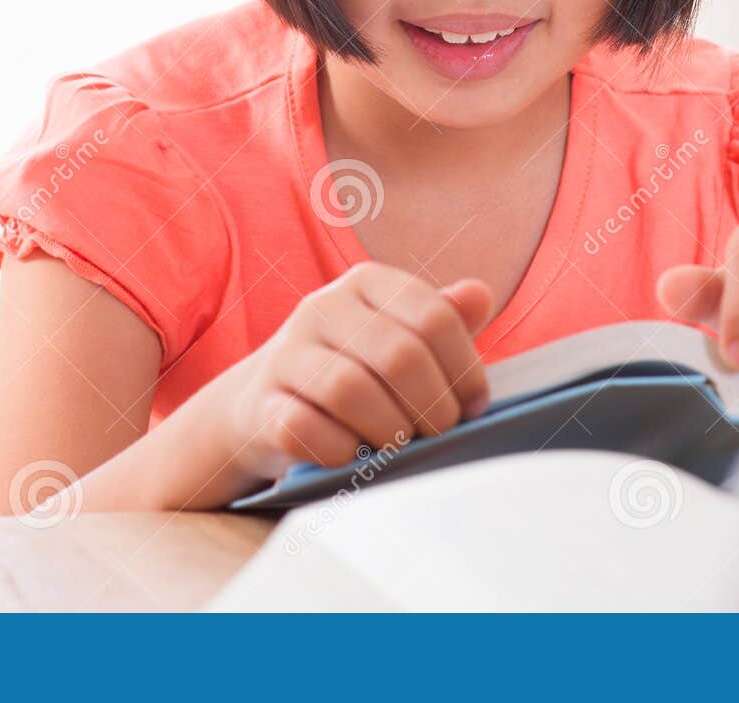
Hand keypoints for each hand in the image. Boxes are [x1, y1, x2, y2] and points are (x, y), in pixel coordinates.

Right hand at [221, 262, 493, 479]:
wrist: (265, 404)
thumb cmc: (353, 369)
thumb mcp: (399, 335)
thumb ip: (442, 318)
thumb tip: (479, 296)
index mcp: (366, 282)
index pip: (433, 317)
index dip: (465, 368)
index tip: (474, 406)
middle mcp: (322, 307)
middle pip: (399, 355)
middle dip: (433, 405)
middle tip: (442, 433)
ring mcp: (286, 354)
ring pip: (351, 390)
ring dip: (389, 430)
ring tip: (402, 445)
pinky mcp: (259, 404)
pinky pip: (303, 429)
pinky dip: (339, 451)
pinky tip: (353, 456)